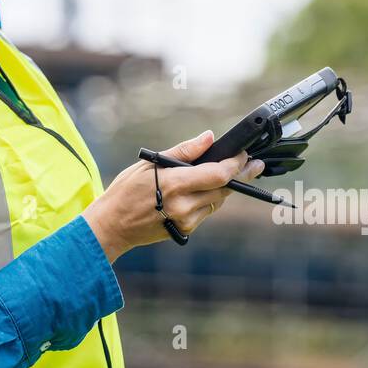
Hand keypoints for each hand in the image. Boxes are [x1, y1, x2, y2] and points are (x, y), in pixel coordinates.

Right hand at [82, 130, 265, 261]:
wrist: (112, 225)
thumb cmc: (127, 190)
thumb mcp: (151, 163)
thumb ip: (184, 151)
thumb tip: (209, 137)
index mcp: (175, 184)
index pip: (218, 174)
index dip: (236, 164)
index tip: (245, 154)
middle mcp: (184, 205)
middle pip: (225, 189)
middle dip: (242, 175)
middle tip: (255, 164)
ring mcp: (186, 221)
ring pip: (218, 200)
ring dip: (226, 187)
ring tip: (234, 173)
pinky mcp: (186, 231)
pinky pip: (206, 211)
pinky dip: (210, 198)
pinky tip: (207, 189)